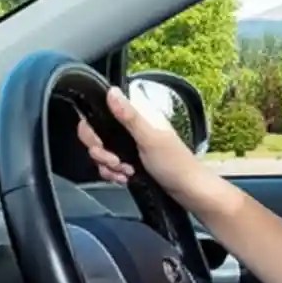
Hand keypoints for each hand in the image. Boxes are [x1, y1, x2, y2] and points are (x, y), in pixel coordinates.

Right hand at [77, 86, 198, 194]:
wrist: (187, 191)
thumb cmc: (176, 164)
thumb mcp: (150, 138)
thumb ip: (129, 116)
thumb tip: (112, 91)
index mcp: (138, 115)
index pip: (101, 112)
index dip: (94, 130)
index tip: (102, 144)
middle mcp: (131, 127)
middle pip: (96, 135)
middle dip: (101, 153)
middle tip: (116, 161)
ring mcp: (129, 145)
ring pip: (101, 152)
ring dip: (108, 166)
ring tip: (125, 172)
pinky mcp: (129, 161)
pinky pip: (109, 165)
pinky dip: (113, 174)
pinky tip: (125, 178)